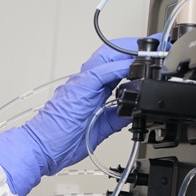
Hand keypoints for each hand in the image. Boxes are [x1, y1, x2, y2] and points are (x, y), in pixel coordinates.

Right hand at [0, 39, 142, 195]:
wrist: (40, 149)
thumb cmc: (60, 141)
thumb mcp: (99, 130)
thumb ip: (114, 118)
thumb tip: (131, 111)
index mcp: (89, 91)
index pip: (114, 67)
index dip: (133, 61)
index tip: (151, 61)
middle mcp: (85, 82)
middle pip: (111, 54)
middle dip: (134, 48)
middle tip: (155, 47)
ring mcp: (81, 83)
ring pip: (106, 56)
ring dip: (128, 52)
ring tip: (148, 52)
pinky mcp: (79, 88)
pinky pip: (100, 72)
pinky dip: (117, 67)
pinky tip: (131, 67)